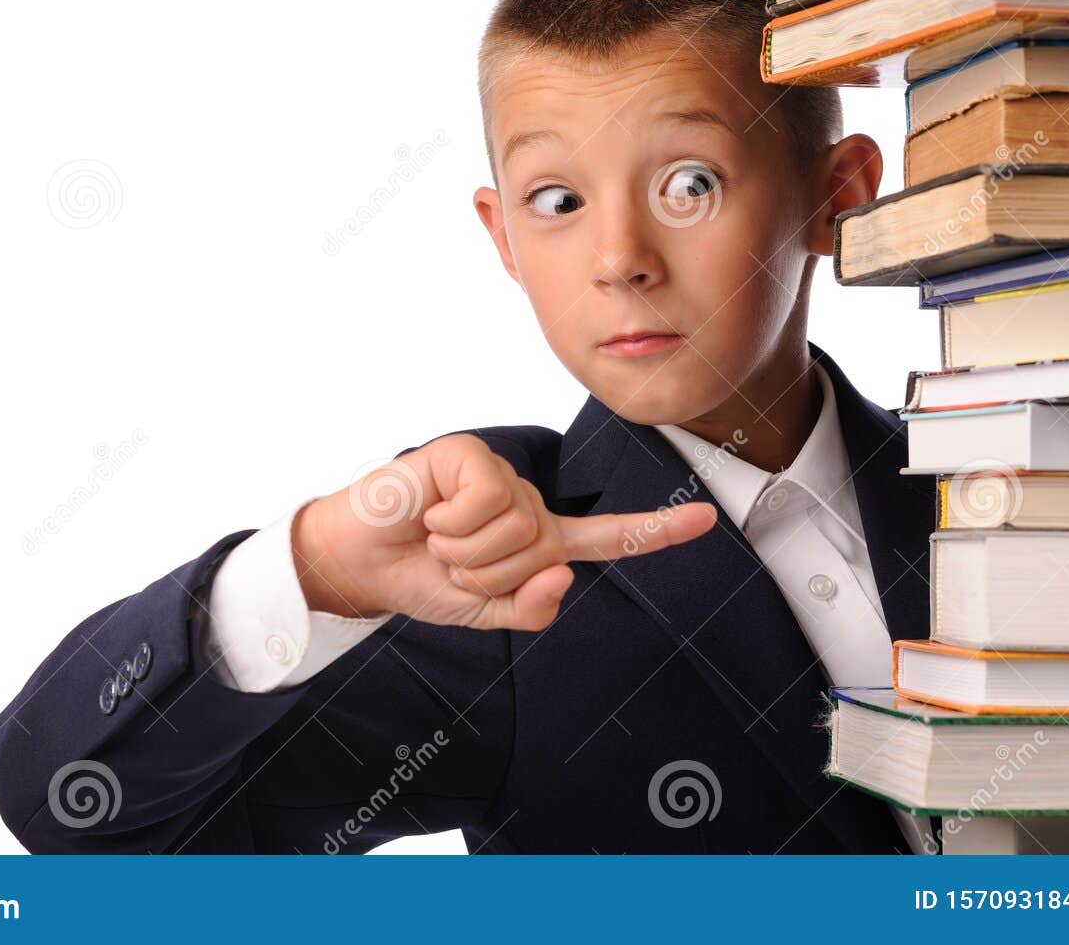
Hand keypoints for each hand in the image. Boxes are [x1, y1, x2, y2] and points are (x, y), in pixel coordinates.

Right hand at [292, 433, 716, 630]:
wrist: (361, 566)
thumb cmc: (422, 582)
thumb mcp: (485, 613)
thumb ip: (531, 608)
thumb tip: (564, 575)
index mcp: (540, 542)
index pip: (608, 538)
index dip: (657, 531)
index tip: (707, 518)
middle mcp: (527, 504)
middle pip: (544, 551)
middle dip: (489, 574)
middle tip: (450, 563)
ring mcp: (500, 476)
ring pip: (517, 529)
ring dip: (466, 552)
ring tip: (436, 539)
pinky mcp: (469, 456)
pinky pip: (487, 500)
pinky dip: (452, 522)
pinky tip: (428, 514)